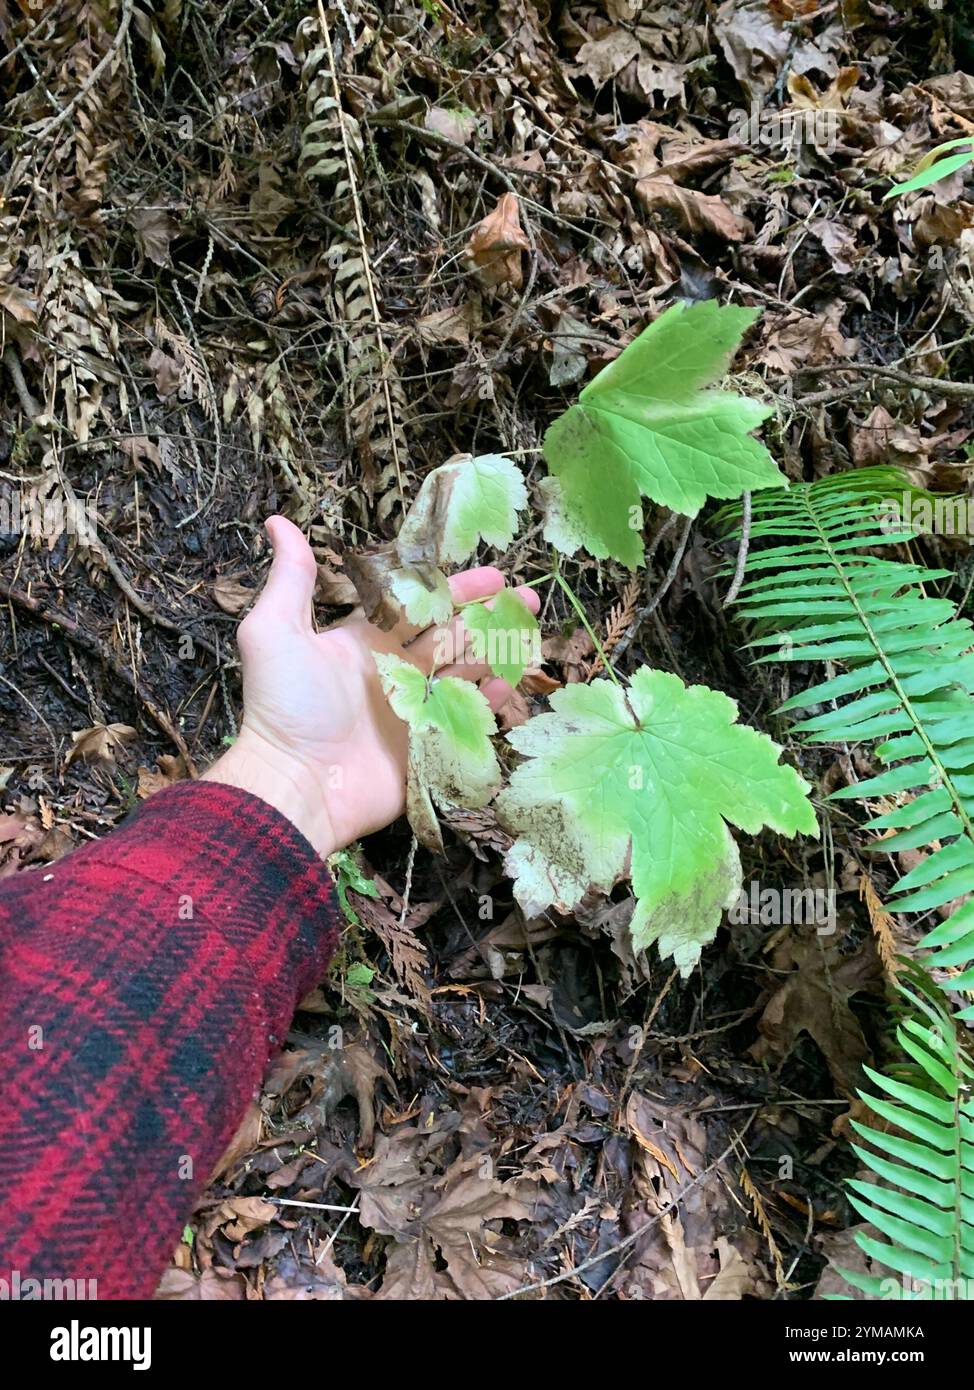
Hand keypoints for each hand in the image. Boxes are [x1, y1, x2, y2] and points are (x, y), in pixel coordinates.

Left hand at [203, 516, 539, 856]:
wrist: (294, 784)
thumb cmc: (284, 707)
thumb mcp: (275, 631)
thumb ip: (291, 579)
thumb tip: (277, 522)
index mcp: (364, 644)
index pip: (420, 608)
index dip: (456, 590)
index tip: (493, 575)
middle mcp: (392, 674)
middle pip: (451, 638)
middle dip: (490, 617)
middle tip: (528, 598)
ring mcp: (410, 713)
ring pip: (463, 675)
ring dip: (496, 653)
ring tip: (529, 634)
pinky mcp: (423, 749)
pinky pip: (463, 720)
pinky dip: (485, 702)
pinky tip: (505, 683)